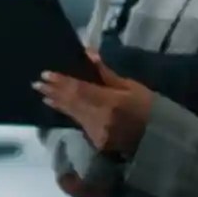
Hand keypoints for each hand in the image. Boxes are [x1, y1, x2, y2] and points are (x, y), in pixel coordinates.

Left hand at [34, 49, 154, 156]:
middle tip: (36, 83)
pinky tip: (60, 106)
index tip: (45, 74)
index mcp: (110, 102)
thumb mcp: (132, 87)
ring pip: (73, 114)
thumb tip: (89, 55)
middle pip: (71, 102)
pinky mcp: (96, 141)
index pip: (79, 90)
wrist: (161, 140)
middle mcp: (99, 119)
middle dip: (53, 92)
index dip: (61, 82)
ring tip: (43, 94)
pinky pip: (79, 122)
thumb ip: (107, 74)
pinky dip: (69, 112)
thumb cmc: (150, 108)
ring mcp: (96, 133)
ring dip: (57, 102)